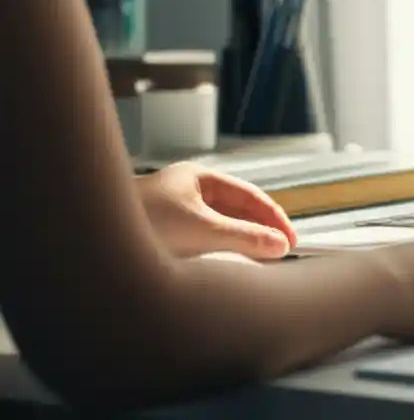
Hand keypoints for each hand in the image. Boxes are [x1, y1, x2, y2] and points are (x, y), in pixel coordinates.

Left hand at [137, 162, 297, 259]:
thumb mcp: (202, 231)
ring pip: (220, 226)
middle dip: (260, 230)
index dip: (273, 217)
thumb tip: (280, 246)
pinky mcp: (164, 237)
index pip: (248, 195)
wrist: (92, 242)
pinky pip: (204, 241)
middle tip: (282, 252)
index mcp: (197, 178)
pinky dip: (222, 251)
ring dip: (241, 242)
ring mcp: (174, 214)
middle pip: (236, 210)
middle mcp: (186, 192)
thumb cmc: (140, 224)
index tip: (291, 239)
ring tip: (262, 261)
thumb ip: (245, 239)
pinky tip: (229, 266)